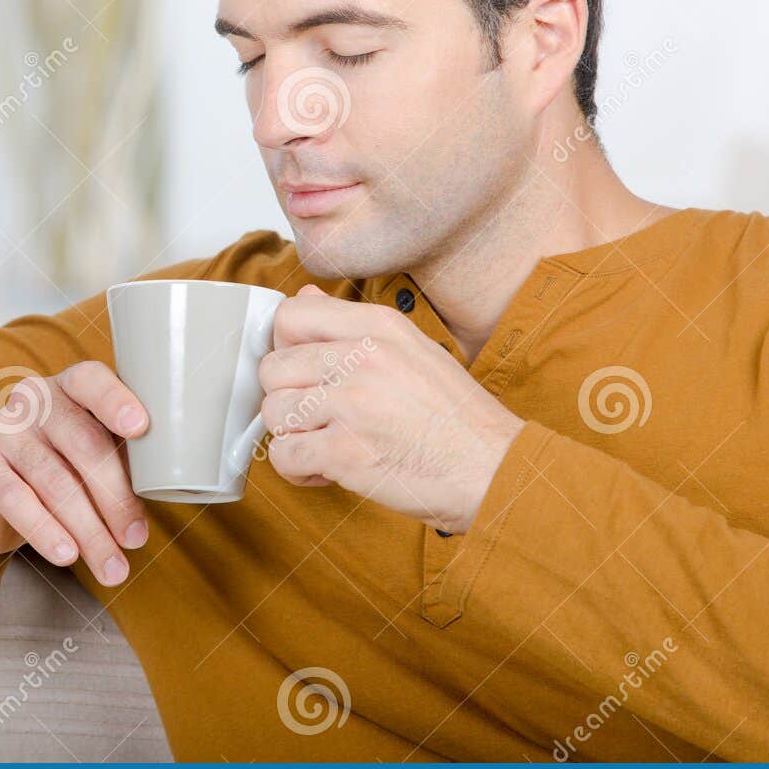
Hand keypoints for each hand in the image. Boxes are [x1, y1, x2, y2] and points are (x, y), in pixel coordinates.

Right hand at [0, 361, 149, 585]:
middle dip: (115, 497)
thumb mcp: (86, 454)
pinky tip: (67, 555)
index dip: (116, 401)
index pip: (92, 380)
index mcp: (70, 387)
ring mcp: (2, 429)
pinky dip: (45, 531)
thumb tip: (163, 491)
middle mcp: (35, 400)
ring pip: (55, 481)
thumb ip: (119, 458)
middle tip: (135, 538)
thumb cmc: (53, 467)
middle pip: (83, 442)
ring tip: (111, 566)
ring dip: (89, 530)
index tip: (140, 427)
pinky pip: (16, 500)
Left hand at [258, 285, 523, 533]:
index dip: (284, 347)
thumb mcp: (414, 350)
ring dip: (293, 436)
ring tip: (327, 446)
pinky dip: (298, 470)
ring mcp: (352, 404)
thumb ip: (353, 325)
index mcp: (379, 327)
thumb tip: (305, 296)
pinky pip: (284, 455)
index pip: (291, 315)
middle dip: (286, 398)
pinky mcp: (345, 451)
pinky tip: (328, 471)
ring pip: (273, 412)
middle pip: (272, 368)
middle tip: (317, 419)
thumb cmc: (457, 418)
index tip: (303, 373)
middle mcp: (362, 357)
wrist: (496, 471)